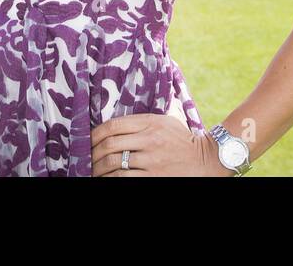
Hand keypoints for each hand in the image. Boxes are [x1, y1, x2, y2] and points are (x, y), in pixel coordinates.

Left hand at [90, 112, 227, 175]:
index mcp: (150, 122)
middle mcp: (149, 139)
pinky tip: (105, 179)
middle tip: (86, 158)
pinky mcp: (153, 177)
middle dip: (93, 153)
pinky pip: (124, 178)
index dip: (95, 133)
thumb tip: (119, 114)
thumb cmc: (183, 139)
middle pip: (110, 144)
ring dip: (98, 168)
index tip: (88, 139)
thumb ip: (144, 118)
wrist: (207, 160)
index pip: (114, 125)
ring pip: (114, 163)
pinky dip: (111, 179)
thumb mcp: (167, 119)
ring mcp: (151, 160)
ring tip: (92, 171)